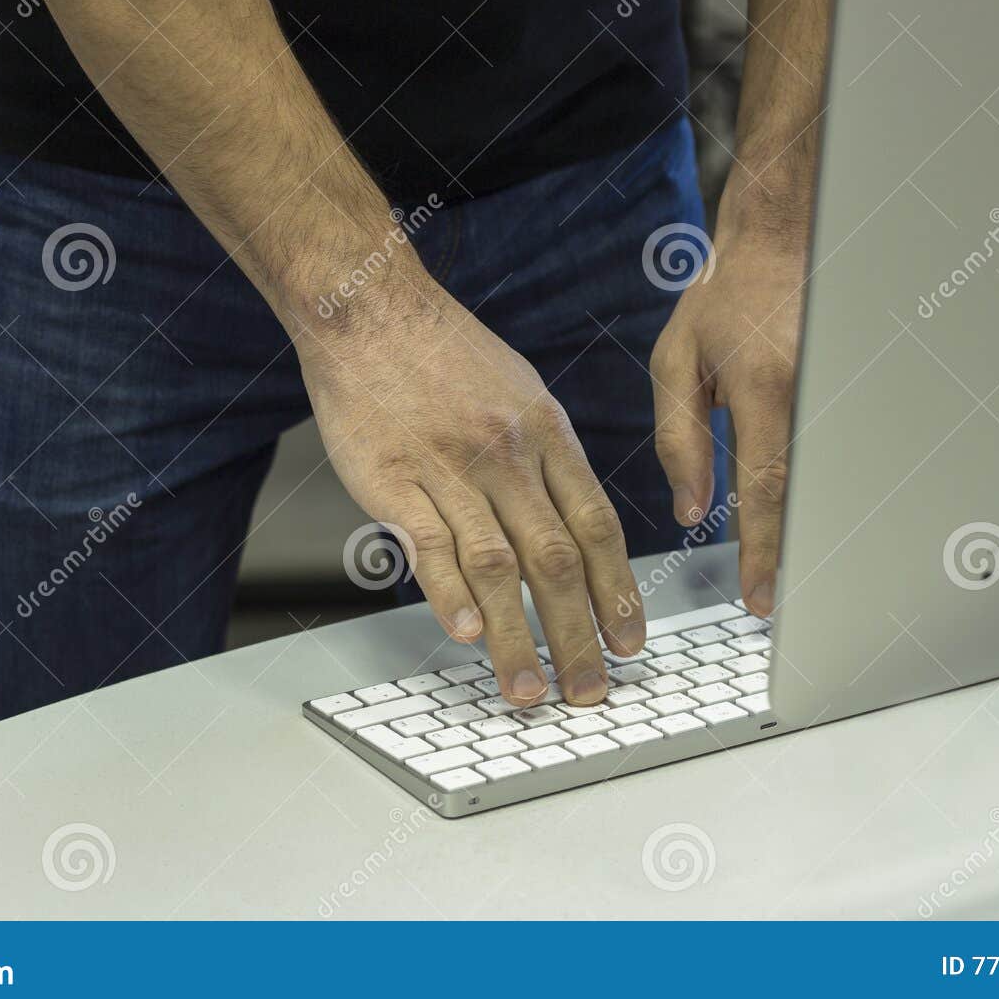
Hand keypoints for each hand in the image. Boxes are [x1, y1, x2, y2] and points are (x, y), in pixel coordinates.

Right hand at [296, 277, 645, 707]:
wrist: (369, 307)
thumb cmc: (441, 351)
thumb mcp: (520, 390)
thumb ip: (546, 458)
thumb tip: (571, 524)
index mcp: (546, 433)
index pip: (596, 526)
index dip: (617, 591)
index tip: (629, 641)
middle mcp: (507, 453)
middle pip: (556, 558)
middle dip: (579, 634)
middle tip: (590, 689)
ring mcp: (449, 466)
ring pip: (497, 565)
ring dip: (517, 637)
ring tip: (527, 690)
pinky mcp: (392, 477)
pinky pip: (429, 544)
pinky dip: (450, 594)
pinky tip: (467, 634)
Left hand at [650, 204, 806, 618]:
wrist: (786, 243)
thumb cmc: (725, 301)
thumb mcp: (678, 361)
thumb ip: (679, 439)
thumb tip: (689, 509)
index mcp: (763, 387)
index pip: (765, 487)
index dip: (762, 549)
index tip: (761, 596)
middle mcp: (811, 392)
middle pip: (807, 494)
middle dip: (794, 554)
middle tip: (781, 600)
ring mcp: (842, 390)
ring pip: (829, 479)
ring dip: (812, 528)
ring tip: (798, 575)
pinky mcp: (857, 390)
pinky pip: (840, 455)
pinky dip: (826, 492)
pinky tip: (812, 521)